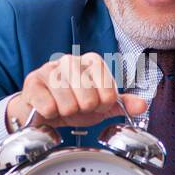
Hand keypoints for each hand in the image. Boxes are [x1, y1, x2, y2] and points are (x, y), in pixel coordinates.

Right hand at [7, 52, 147, 130]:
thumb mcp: (99, 105)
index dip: (104, 101)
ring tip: (63, 109)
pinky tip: (49, 111)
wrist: (41, 112)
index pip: (107, 84)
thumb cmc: (72, 104)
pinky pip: (47, 104)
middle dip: (84, 108)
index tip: (97, 105)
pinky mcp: (32, 83)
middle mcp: (70, 61)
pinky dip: (51, 113)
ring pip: (67, 100)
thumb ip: (121, 104)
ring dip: (67, 111)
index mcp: (90, 62)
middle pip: (87, 93)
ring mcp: (49, 70)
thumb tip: (142, 105)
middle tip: (78, 108)